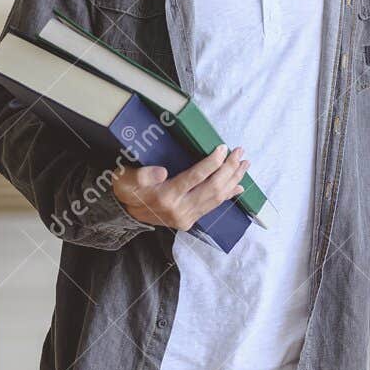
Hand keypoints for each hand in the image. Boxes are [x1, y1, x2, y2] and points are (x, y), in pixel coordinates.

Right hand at [112, 144, 248, 229]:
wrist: (125, 214)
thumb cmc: (127, 190)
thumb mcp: (125, 179)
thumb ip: (141, 175)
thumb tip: (162, 172)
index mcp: (165, 196)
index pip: (195, 177)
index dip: (212, 163)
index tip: (223, 148)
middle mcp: (179, 209)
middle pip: (212, 188)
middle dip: (229, 169)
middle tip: (240, 152)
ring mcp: (186, 218)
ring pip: (216, 198)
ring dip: (233, 180)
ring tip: (244, 164)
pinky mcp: (190, 221)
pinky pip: (213, 207)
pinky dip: (227, 195)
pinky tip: (238, 187)